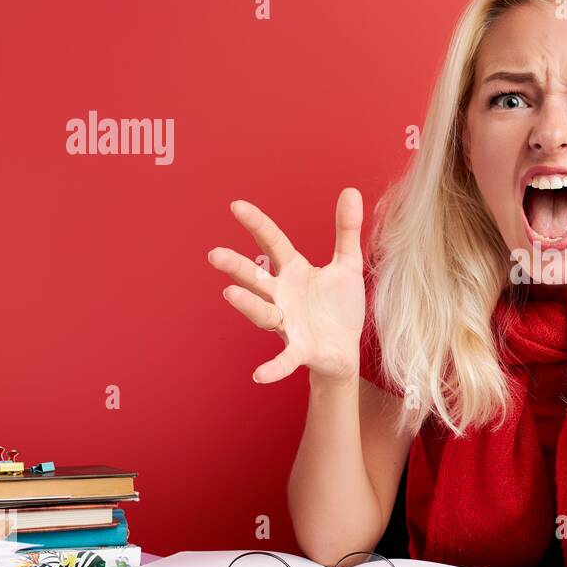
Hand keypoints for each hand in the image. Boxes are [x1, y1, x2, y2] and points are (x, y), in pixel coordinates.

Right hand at [207, 188, 365, 384]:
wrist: (346, 349)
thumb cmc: (338, 306)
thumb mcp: (346, 264)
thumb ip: (346, 230)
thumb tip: (351, 190)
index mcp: (293, 271)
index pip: (272, 243)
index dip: (256, 225)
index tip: (237, 206)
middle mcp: (283, 296)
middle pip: (257, 278)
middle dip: (238, 267)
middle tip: (216, 254)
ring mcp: (288, 323)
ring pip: (263, 313)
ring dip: (248, 304)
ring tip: (230, 293)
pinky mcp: (300, 349)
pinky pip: (284, 359)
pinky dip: (273, 367)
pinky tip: (260, 376)